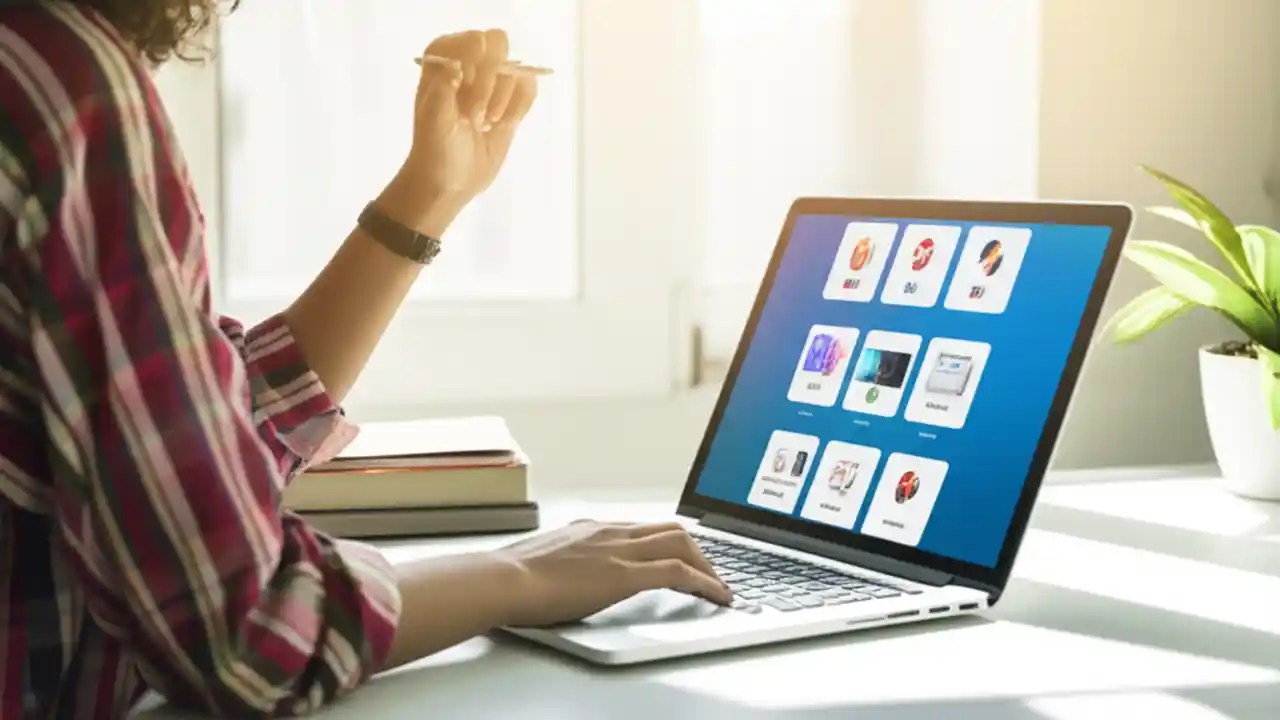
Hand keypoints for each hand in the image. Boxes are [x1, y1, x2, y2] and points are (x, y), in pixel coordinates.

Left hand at [377, 29, 538, 236]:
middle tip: (476, 115)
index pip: (470, 39)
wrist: (451, 182)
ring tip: (485, 125)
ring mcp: (492, 81)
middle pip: (497, 47)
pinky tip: (504, 125)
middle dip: (491, 83)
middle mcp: (468, 63)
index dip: (474, 64)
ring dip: (504, 101)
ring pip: (515, 70)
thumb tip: (457, 65)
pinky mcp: (510, 100)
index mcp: (442, 60)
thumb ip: (443, 88)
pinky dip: (520, 108)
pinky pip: (529, 88)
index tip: (465, 94)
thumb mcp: (433, 122)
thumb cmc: (436, 150)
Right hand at [493, 521, 733, 626]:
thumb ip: (562, 563)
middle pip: (670, 530)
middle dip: (697, 552)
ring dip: (707, 566)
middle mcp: (610, 532)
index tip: (680, 559)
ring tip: (719, 588)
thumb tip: (560, 576)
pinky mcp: (624, 574)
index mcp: (591, 529)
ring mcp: (619, 550)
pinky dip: (705, 583)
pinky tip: (716, 597)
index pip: (643, 529)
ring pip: (682, 545)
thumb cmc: (511, 578)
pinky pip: (678, 573)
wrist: (502, 580)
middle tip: (709, 574)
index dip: (669, 544)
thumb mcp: (543, 562)